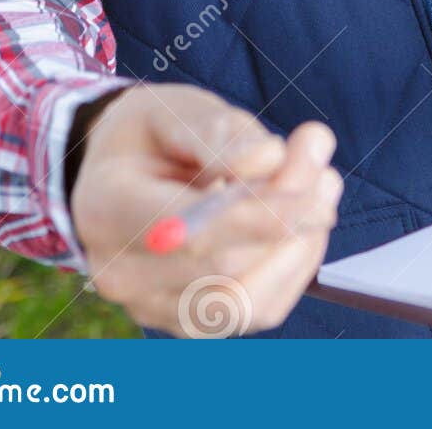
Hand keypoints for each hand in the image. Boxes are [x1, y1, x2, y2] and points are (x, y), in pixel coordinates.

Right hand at [69, 83, 342, 335]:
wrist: (120, 174)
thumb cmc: (149, 135)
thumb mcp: (173, 109)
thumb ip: (217, 132)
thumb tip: (269, 160)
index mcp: (106, 208)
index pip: (188, 230)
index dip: (260, 213)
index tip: (317, 183)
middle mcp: (121, 274)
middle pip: (222, 270)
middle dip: (288, 220)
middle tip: (326, 172)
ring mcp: (152, 307)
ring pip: (246, 302)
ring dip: (298, 248)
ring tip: (323, 190)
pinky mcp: (188, 322)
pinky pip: (254, 309)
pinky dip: (291, 266)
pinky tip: (306, 222)